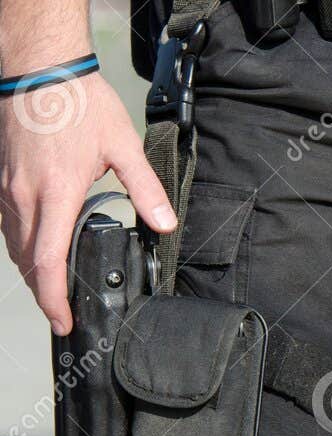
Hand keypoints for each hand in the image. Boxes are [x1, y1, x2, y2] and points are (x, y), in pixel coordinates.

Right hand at [0, 71, 174, 334]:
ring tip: (52, 291)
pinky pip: (8, 222)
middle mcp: (25, 194)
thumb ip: (146, 190)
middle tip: (62, 315)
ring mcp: (8, 186)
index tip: (64, 320)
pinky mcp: (2, 177)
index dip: (53, 297)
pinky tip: (37, 251)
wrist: (39, 67)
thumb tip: (165, 224)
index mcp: (57, 193)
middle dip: (43, 293)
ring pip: (13, 243)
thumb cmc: (79, 103)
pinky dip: (22, 245)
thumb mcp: (124, 146)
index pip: (48, 260)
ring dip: (31, 271)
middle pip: (27, 260)